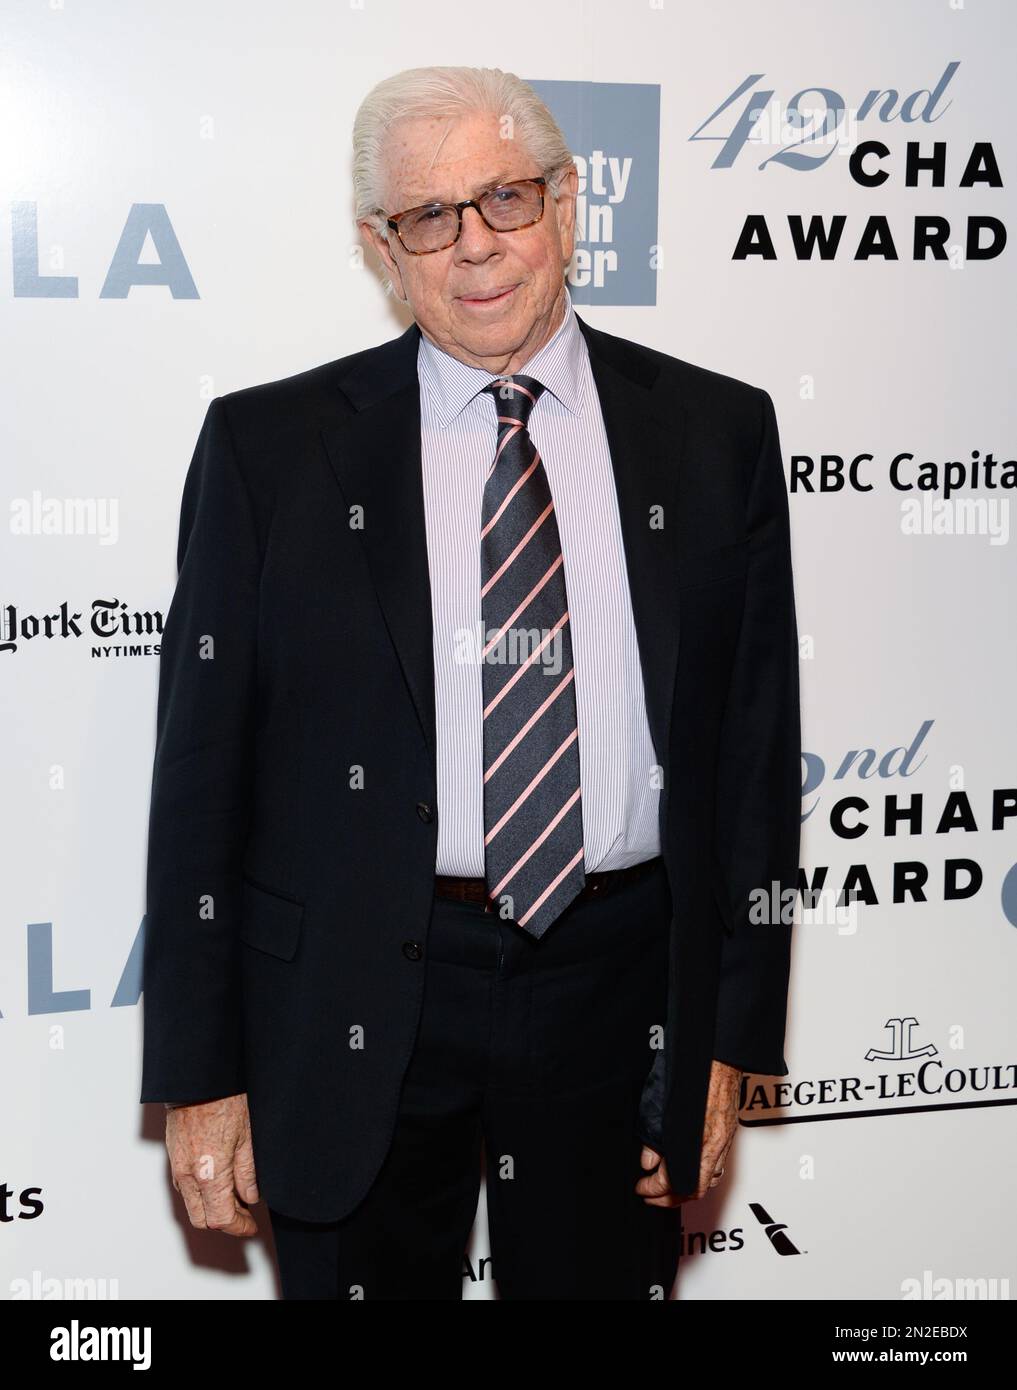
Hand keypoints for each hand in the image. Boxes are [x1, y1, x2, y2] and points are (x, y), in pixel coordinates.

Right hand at [165, 1093, 259, 1235]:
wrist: (197, 1079)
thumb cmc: (224, 1100)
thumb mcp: (248, 1137)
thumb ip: (247, 1173)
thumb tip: (250, 1198)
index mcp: (210, 1174)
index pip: (221, 1219)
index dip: (238, 1226)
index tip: (250, 1224)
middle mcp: (189, 1176)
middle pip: (202, 1219)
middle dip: (224, 1221)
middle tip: (244, 1212)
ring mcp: (177, 1167)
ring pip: (191, 1205)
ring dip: (211, 1207)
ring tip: (233, 1194)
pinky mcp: (173, 1157)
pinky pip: (184, 1187)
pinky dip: (200, 1193)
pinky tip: (217, 1180)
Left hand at [634, 1059, 742, 1206]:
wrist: (721, 1055)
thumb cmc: (695, 1072)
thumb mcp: (665, 1105)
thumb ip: (655, 1136)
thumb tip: (648, 1162)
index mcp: (700, 1139)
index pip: (677, 1180)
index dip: (655, 1188)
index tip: (642, 1188)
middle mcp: (717, 1144)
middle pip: (696, 1190)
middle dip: (669, 1198)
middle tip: (650, 1195)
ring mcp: (726, 1140)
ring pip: (709, 1182)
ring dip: (686, 1190)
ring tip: (665, 1189)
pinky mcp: (729, 1134)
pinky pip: (716, 1168)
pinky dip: (700, 1177)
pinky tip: (686, 1170)